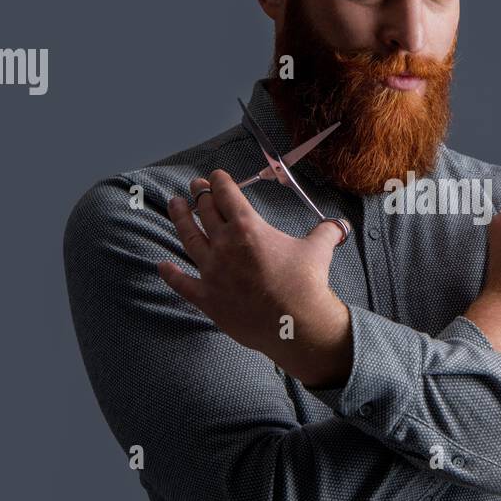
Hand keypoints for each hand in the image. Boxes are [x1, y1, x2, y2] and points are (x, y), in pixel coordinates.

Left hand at [157, 169, 351, 385]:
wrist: (296, 324)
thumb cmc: (306, 284)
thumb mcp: (319, 249)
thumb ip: (326, 231)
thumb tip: (339, 225)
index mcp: (248, 227)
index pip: (227, 194)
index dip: (219, 181)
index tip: (216, 176)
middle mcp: (224, 244)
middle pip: (206, 211)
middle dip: (200, 195)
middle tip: (196, 187)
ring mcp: (211, 271)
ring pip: (188, 238)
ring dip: (180, 218)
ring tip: (174, 205)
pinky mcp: (206, 297)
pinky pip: (181, 282)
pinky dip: (170, 273)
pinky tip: (161, 265)